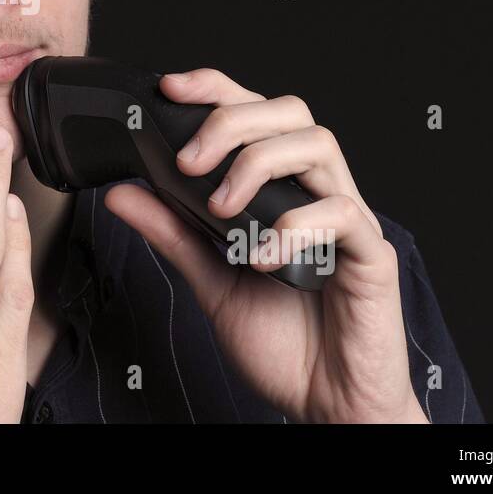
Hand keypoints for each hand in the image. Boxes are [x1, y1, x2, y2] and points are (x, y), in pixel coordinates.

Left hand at [104, 68, 427, 422]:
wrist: (329, 405)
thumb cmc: (282, 340)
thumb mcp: (209, 279)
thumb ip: (171, 231)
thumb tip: (120, 191)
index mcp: (282, 189)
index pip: (256, 112)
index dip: (217, 87)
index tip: (169, 88)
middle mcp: (317, 192)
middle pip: (290, 112)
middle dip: (232, 121)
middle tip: (189, 164)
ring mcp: (349, 220)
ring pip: (318, 145)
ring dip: (259, 165)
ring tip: (222, 211)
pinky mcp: (372, 256)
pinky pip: (341, 213)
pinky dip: (294, 226)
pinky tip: (261, 257)